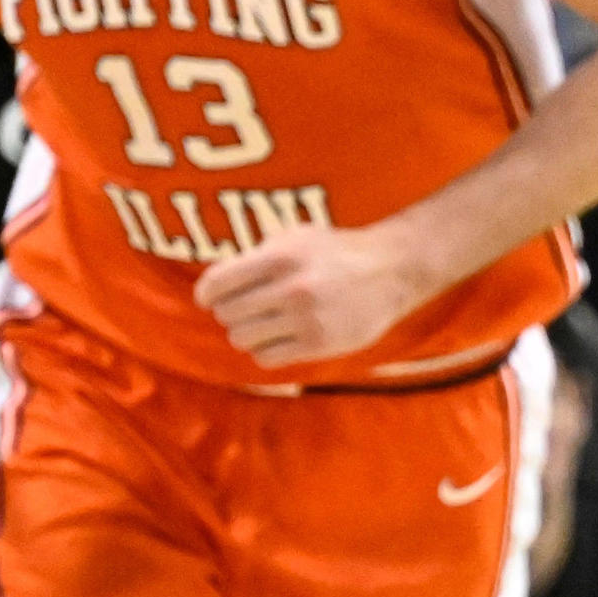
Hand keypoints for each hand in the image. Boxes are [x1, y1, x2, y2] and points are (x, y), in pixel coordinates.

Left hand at [193, 221, 430, 368]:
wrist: (391, 271)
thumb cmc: (335, 251)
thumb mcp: (294, 238)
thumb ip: (255, 256)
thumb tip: (215, 285)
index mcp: (280, 257)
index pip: (217, 284)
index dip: (206, 294)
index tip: (208, 299)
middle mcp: (291, 289)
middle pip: (227, 314)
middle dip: (229, 313)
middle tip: (241, 311)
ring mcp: (306, 319)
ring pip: (242, 339)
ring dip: (246, 334)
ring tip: (260, 326)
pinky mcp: (320, 343)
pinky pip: (267, 358)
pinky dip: (265, 351)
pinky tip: (278, 340)